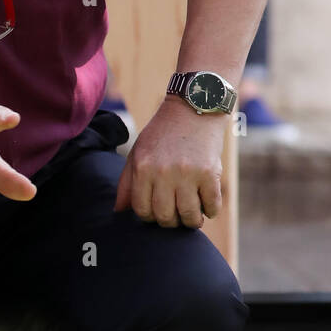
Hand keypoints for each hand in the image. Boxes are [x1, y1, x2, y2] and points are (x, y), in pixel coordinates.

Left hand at [114, 99, 225, 227]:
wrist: (194, 109)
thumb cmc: (163, 134)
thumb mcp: (138, 152)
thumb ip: (127, 183)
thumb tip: (118, 210)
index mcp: (143, 168)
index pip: (142, 210)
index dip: (149, 217)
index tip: (157, 212)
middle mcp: (163, 173)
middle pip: (165, 217)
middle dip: (170, 222)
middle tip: (176, 215)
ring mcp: (188, 174)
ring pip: (189, 216)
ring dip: (192, 221)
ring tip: (192, 215)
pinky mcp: (210, 173)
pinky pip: (212, 205)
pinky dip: (211, 211)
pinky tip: (206, 205)